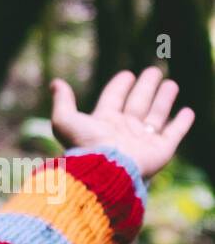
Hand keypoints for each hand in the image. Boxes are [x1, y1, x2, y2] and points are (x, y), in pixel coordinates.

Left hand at [51, 68, 193, 179]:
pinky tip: (187, 112)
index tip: (127, 74)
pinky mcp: (160, 150)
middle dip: (145, 88)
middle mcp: (123, 131)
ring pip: (156, 116)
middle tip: (154, 71)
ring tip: (171, 84)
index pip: (113, 99)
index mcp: (103, 123)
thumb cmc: (85, 146)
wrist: (105, 172)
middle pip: (137, 104)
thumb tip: (55, 83)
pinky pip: (174, 134)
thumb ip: (62, 102)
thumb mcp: (65, 121)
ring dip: (164, 100)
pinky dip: (181, 123)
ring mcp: (142, 141)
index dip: (119, 86)